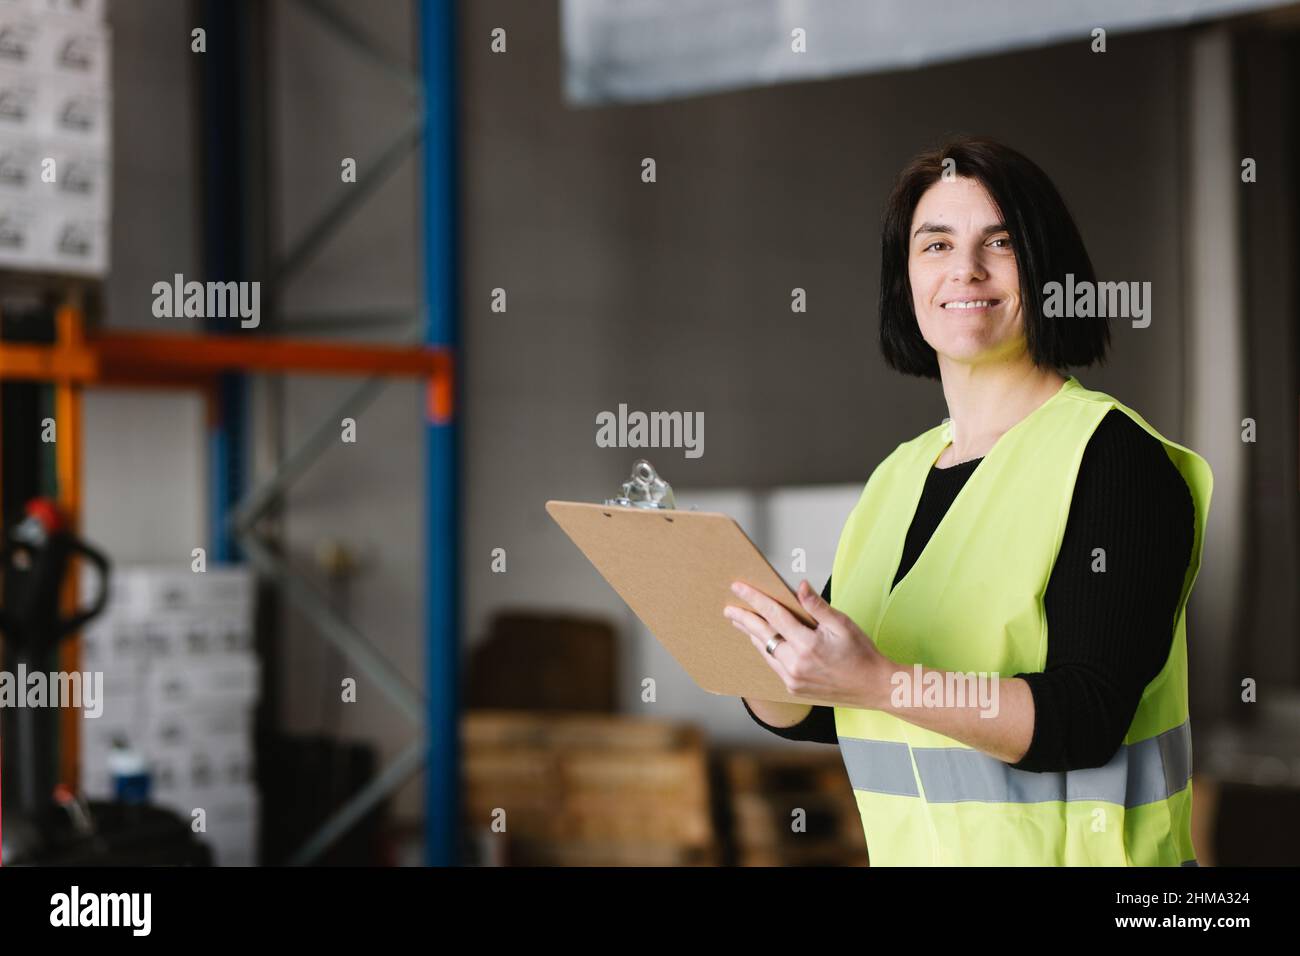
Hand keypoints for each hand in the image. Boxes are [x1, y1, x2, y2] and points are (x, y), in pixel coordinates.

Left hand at [723, 579, 892, 708]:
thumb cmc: (862, 653)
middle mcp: (796, 664)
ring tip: (741, 622)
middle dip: (744, 619)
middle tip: (729, 609)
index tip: (738, 588)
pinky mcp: (794, 688)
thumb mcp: (843, 624)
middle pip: (762, 635)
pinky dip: (766, 649)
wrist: (874, 687)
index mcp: (808, 645)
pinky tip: (762, 640)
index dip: (755, 599)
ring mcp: (793, 679)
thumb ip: (817, 606)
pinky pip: (774, 664)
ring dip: (753, 635)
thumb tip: (800, 586)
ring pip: (765, 651)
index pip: (774, 616)